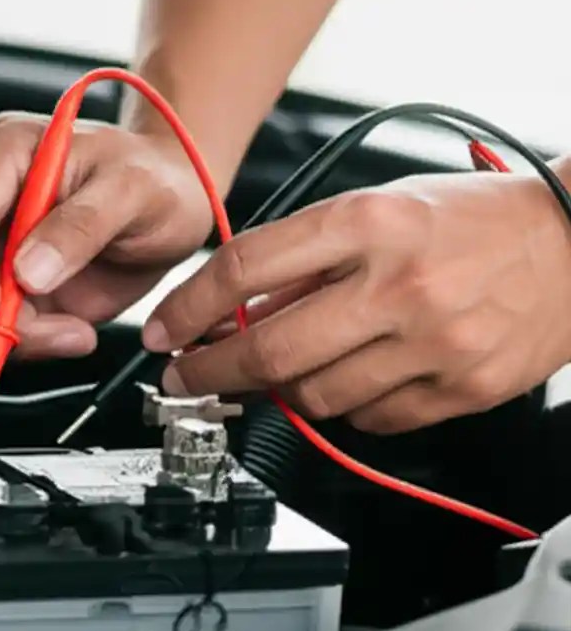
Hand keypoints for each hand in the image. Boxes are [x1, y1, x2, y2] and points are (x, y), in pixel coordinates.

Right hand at [0, 111, 216, 358]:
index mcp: (10, 152)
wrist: (179, 202)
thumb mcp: (133, 191)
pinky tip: (73, 333)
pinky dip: (30, 341)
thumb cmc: (159, 178)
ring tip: (75, 333)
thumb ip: (81, 227)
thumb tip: (27, 272)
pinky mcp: (13, 283)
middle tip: (52, 331)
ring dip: (14, 333)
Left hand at [144, 167, 570, 433]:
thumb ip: (302, 262)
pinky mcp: (463, 388)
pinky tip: (353, 377)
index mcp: (369, 221)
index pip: (244, 268)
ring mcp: (434, 342)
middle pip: (268, 350)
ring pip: (315, 396)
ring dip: (280, 390)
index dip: (187, 306)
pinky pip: (370, 420)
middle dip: (209, 373)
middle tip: (185, 378)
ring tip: (282, 369)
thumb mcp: (376, 211)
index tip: (162, 331)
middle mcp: (398, 283)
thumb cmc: (468, 222)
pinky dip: (345, 406)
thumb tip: (228, 313)